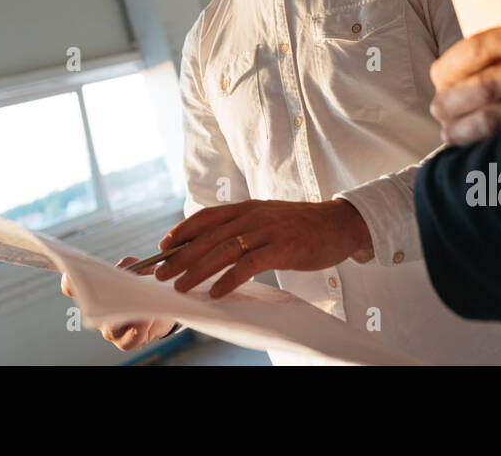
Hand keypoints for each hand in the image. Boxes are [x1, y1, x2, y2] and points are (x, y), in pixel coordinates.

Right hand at [60, 257, 176, 350]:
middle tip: (110, 293)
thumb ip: (131, 264)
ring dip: (124, 318)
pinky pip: (129, 339)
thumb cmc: (146, 284)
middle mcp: (98, 312)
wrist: (162, 306)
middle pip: (89, 312)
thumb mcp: (141, 267)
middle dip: (100, 304)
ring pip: (110, 329)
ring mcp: (111, 329)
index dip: (69, 283)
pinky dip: (139, 330)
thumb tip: (126, 270)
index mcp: (96, 292)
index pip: (72, 287)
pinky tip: (147, 320)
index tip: (76, 274)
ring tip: (140, 309)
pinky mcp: (126, 342)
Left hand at [152, 199, 372, 299]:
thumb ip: (244, 227)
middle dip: (181, 256)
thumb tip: (216, 243)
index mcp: (247, 208)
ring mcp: (267, 231)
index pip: (206, 217)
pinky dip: (230, 279)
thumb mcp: (268, 218)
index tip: (163, 247)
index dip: (182, 231)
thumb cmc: (302, 226)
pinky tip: (217, 292)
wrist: (339, 224)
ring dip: (198, 270)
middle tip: (161, 273)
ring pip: (223, 250)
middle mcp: (253, 216)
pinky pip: (249, 265)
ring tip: (181, 287)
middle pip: (208, 236)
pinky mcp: (282, 248)